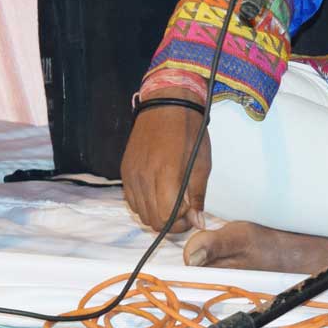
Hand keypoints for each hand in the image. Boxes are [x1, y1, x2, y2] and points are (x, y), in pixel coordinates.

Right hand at [119, 93, 211, 232]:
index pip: (167, 217)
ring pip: (141, 213)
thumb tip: (197, 222)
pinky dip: (144, 204)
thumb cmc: (190, 132)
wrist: (166, 105)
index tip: (191, 214)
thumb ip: (197, 196)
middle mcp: (144, 177)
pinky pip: (131, 201)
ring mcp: (131, 174)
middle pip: (153, 220)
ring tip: (171, 201)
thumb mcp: (202, 164)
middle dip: (171, 222)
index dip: (182, 222)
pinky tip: (157, 193)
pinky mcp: (125, 171)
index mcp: (166, 174)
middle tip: (183, 211)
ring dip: (157, 214)